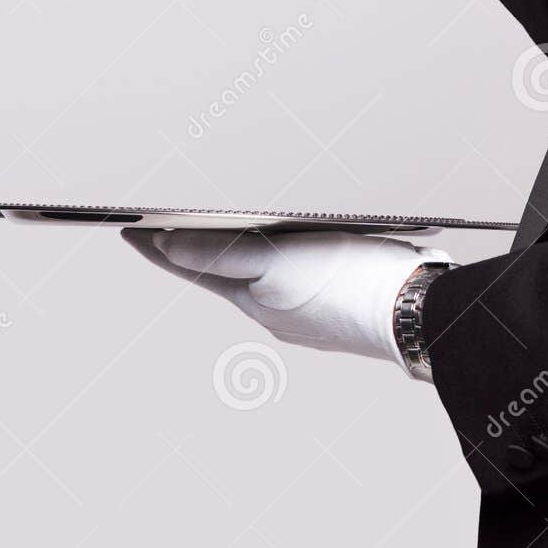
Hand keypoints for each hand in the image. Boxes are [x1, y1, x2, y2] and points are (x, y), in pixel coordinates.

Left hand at [123, 229, 454, 366]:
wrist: (417, 313)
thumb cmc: (353, 288)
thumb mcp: (277, 262)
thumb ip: (221, 255)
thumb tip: (169, 250)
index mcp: (257, 302)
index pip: (195, 268)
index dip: (160, 249)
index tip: (130, 232)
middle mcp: (279, 315)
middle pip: (228, 276)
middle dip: (203, 253)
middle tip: (176, 230)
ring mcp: (310, 317)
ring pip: (266, 282)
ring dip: (247, 260)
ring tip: (236, 236)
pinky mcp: (342, 311)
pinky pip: (301, 285)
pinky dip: (288, 267)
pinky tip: (304, 257)